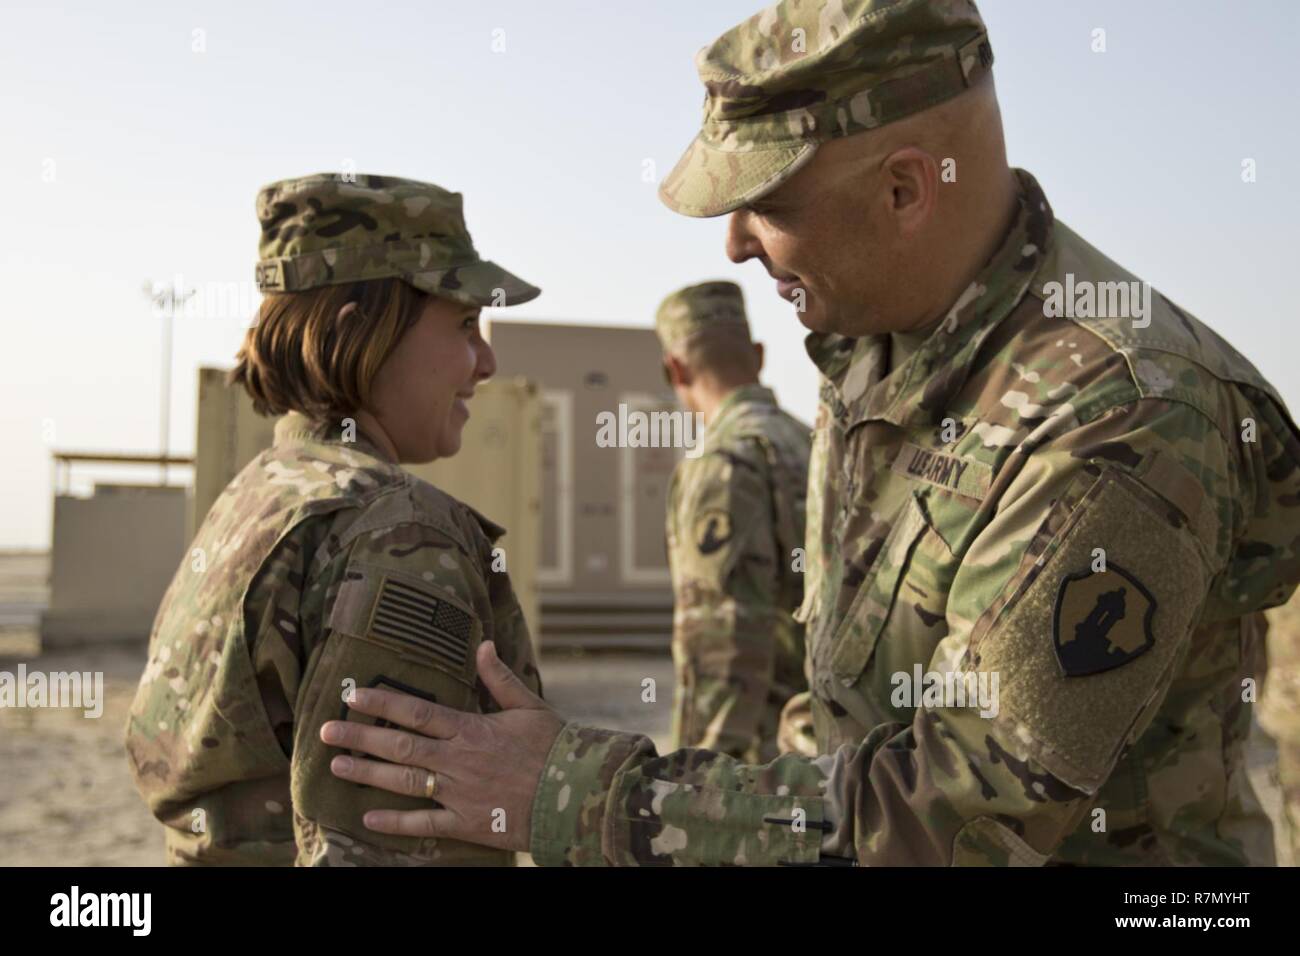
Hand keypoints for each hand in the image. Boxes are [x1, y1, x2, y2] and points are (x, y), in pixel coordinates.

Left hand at [319, 640, 564, 852]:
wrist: (576, 794)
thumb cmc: (556, 747)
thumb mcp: (530, 705)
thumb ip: (500, 678)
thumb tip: (482, 644)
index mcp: (471, 729)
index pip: (417, 712)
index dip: (382, 703)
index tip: (353, 695)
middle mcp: (458, 761)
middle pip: (399, 746)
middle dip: (359, 738)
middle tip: (325, 732)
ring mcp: (459, 794)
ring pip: (403, 783)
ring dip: (367, 775)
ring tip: (336, 768)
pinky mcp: (467, 824)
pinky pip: (424, 824)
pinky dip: (395, 822)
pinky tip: (368, 819)